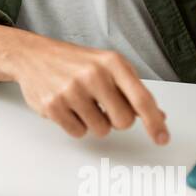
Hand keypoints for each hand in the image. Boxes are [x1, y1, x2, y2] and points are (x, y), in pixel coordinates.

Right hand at [9, 31, 169, 143]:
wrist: (33, 56)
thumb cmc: (75, 62)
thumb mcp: (108, 66)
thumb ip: (132, 90)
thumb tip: (158, 115)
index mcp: (112, 63)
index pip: (141, 99)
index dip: (155, 122)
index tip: (162, 139)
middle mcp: (93, 74)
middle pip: (124, 122)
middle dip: (116, 120)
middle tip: (104, 106)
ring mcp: (71, 90)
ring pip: (101, 130)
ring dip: (95, 123)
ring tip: (82, 103)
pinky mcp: (53, 105)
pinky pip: (78, 133)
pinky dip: (76, 125)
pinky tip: (68, 107)